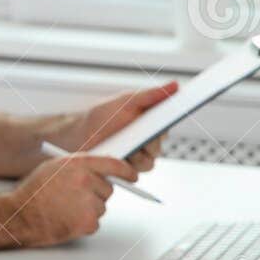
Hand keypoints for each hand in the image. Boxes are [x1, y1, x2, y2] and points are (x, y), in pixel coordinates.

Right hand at [2, 153, 137, 246]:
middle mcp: (86, 181)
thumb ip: (78, 166)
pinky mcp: (88, 222)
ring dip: (88, 209)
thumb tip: (100, 170)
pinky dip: (83, 223)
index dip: (126, 171)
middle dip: (96, 193)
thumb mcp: (53, 168)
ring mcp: (88, 203)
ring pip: (102, 206)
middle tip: (74, 197)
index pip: (114, 164)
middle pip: (108, 188)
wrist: (19, 216)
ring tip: (65, 208)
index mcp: (78, 164)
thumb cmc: (32, 193)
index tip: (132, 176)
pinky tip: (66, 219)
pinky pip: (95, 222)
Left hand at [48, 82, 177, 170]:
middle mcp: (148, 143)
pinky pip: (131, 174)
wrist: (79, 133)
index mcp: (152, 125)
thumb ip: (150, 95)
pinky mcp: (124, 170)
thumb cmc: (103, 116)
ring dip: (135, 156)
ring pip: (147, 164)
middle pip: (157, 148)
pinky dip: (124, 166)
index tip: (180, 111)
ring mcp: (136, 158)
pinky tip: (116, 158)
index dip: (175, 119)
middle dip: (149, 143)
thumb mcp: (126, 101)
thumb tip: (175, 85)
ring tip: (123, 148)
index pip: (169, 125)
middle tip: (142, 137)